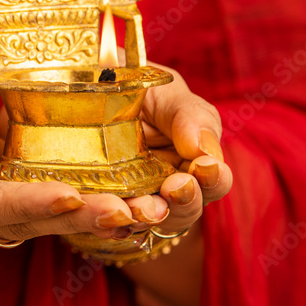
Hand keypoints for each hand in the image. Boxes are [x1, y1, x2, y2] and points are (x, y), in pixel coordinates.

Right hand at [0, 77, 182, 252]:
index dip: (25, 203)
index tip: (67, 195)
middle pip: (19, 225)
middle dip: (73, 220)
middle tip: (123, 212)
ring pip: (38, 225)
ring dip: (87, 221)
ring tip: (135, 213)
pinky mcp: (6, 214)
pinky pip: (45, 216)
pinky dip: (82, 212)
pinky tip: (124, 207)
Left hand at [117, 62, 232, 238]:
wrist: (92, 85)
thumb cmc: (141, 89)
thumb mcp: (169, 94)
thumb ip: (192, 117)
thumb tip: (205, 150)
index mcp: (194, 162)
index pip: (213, 181)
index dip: (213, 179)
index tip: (206, 167)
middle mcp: (169, 187)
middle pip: (187, 210)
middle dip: (184, 202)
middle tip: (176, 187)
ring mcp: (136, 198)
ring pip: (149, 220)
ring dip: (149, 215)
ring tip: (142, 206)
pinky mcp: (101, 203)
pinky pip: (107, 219)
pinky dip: (110, 220)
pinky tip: (109, 212)